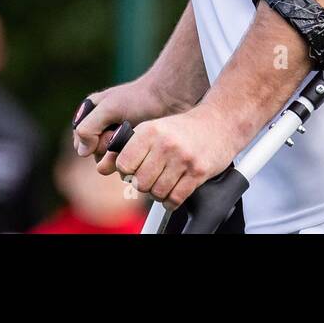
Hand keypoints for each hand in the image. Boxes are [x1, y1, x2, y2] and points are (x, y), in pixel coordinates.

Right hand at [72, 78, 169, 160]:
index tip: (105, 130)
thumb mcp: (110, 108)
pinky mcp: (133, 147)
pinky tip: (139, 149)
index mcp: (91, 112)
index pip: (80, 139)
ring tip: (132, 139)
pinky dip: (129, 158)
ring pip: (109, 160)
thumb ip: (89, 127)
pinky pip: (124, 163)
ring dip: (118, 154)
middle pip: (94, 153)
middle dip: (106, 147)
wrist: (170, 98)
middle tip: (121, 132)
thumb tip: (82, 152)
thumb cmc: (140, 99)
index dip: (91, 140)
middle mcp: (102, 126)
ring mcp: (118, 138)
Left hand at [98, 104, 240, 209]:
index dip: (127, 172)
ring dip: (158, 193)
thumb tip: (103, 168)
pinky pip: (175, 199)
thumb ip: (128, 147)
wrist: (220, 122)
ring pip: (157, 193)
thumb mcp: (153, 129)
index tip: (135, 169)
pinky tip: (175, 190)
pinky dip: (171, 200)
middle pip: (140, 183)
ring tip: (165, 181)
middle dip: (144, 184)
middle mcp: (166, 144)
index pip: (124, 164)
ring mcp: (183, 159)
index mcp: (150, 131)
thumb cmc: (183, 129)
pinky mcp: (198, 172)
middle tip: (152, 177)